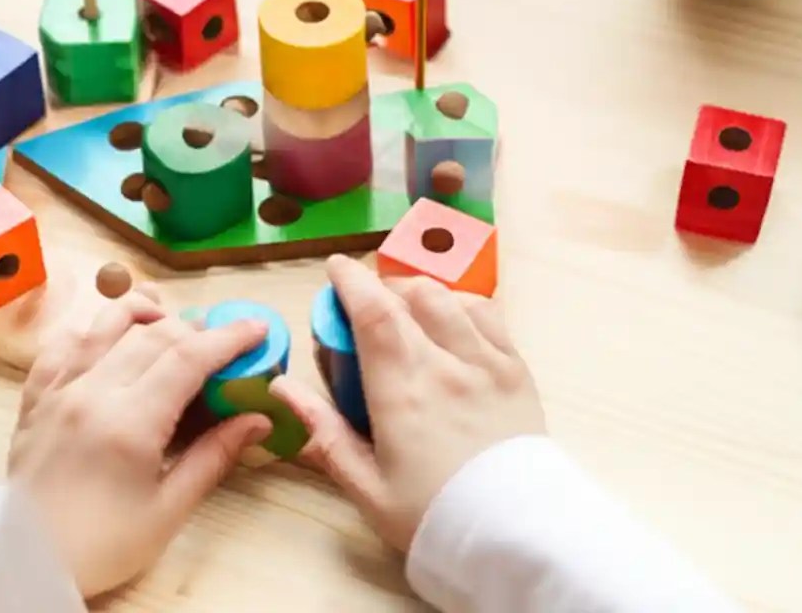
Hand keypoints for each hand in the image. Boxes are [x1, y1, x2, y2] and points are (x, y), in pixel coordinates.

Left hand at [9, 287, 272, 597]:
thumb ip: (214, 455)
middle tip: (224, 336)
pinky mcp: (35, 400)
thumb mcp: (170, 509)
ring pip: (102, 326)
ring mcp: (58, 392)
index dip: (228, 338)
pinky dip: (87, 330)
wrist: (27, 562)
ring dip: (141, 312)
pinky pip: (59, 346)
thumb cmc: (103, 544)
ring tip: (168, 316)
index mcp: (130, 422)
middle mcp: (91, 393)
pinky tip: (105, 335)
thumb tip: (258, 419)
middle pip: (151, 334)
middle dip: (195, 326)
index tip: (257, 329)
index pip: (188, 358)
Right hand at [272, 255, 545, 550]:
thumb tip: (284, 388)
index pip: (373, 313)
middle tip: (364, 303)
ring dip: (420, 291)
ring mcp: (487, 363)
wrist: (514, 532)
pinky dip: (462, 303)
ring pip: (449, 298)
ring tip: (406, 308)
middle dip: (380, 286)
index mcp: (402, 392)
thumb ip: (325, 432)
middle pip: (409, 296)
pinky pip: (489, 314)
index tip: (336, 268)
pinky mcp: (517, 370)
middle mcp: (445, 365)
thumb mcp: (366, 485)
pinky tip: (452, 317)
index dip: (351, 281)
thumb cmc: (433, 515)